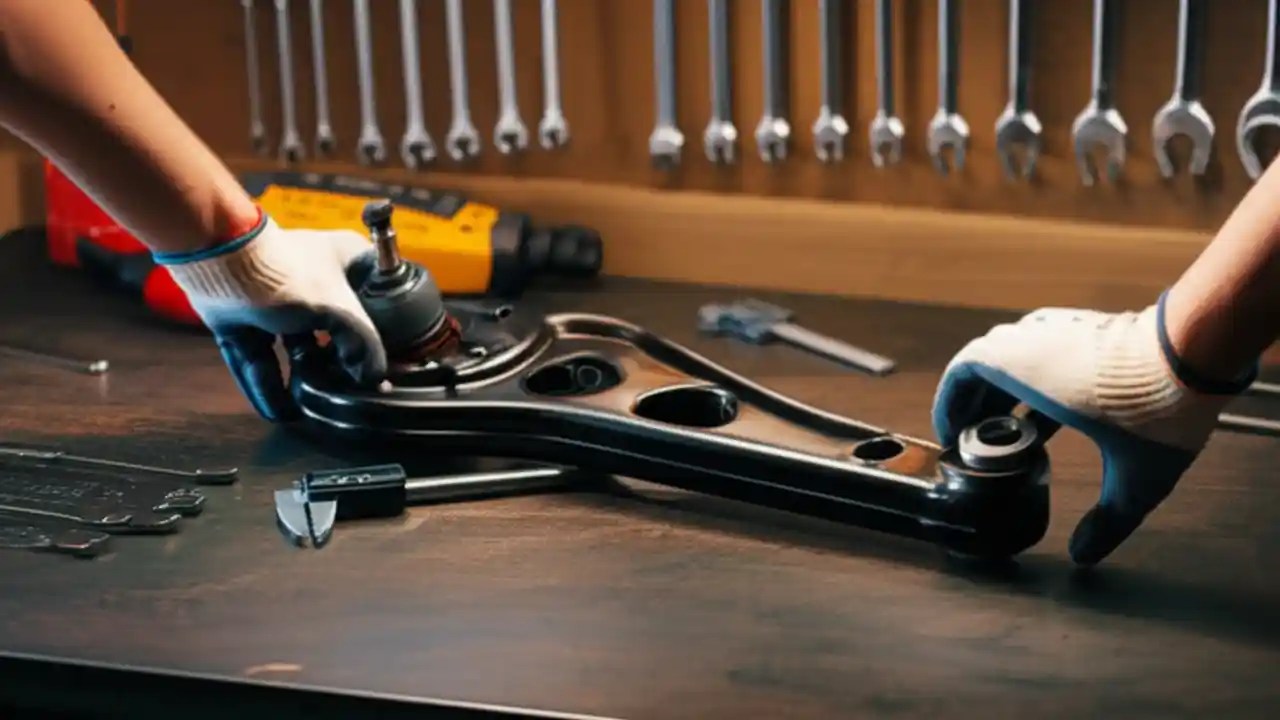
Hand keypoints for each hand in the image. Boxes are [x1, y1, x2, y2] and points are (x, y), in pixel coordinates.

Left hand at [154, 211, 386, 421]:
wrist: (221, 261)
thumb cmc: (290, 274)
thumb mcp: (341, 311)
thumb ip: (363, 346)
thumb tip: (372, 376)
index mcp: (343, 264)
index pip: (372, 304)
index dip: (378, 336)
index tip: (382, 367)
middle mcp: (310, 282)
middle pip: (329, 332)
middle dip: (332, 366)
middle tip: (344, 393)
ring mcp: (272, 303)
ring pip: (290, 350)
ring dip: (297, 382)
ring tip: (309, 410)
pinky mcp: (240, 321)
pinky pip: (256, 360)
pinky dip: (265, 385)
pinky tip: (278, 411)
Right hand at [931, 293, 1254, 565]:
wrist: (1201, 350)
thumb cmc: (1158, 406)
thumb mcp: (1135, 477)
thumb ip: (1108, 519)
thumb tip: (1085, 555)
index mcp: (1025, 370)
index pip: (961, 374)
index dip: (947, 405)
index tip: (950, 435)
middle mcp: (1034, 342)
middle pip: (982, 365)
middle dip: (974, 403)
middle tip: (976, 439)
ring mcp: (1061, 328)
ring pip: (1012, 354)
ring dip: (1004, 389)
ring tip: (1015, 430)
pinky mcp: (1086, 326)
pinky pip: (1040, 349)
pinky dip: (1033, 378)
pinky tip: (1055, 413)